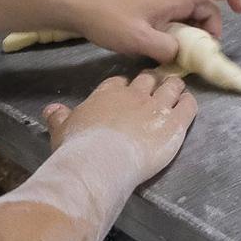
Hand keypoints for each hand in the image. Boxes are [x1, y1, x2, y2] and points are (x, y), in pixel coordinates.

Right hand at [42, 72, 195, 188]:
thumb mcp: (62, 129)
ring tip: (177, 91)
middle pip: (148, 79)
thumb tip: (50, 110)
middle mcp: (134, 95)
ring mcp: (157, 107)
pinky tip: (189, 105)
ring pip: (171, 87)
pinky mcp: (175, 122)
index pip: (119, 82)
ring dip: (174, 88)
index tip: (127, 91)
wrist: (102, 161)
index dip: (125, 86)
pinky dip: (189, 103)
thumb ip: (59, 117)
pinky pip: (188, 105)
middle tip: (156, 89)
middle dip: (153, 82)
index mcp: (107, 94)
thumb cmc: (79, 147)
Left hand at [74, 0, 240, 63]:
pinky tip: (165, 56)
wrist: (80, 9)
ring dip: (194, 38)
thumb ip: (167, 49)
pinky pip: (175, 26)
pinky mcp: (150, 17)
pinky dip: (178, 40)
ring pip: (190, 20)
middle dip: (211, 31)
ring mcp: (161, 8)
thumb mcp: (140, 39)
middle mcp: (173, 0)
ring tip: (183, 59)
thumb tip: (182, 55)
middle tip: (201, 55)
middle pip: (205, 10)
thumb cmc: (109, 19)